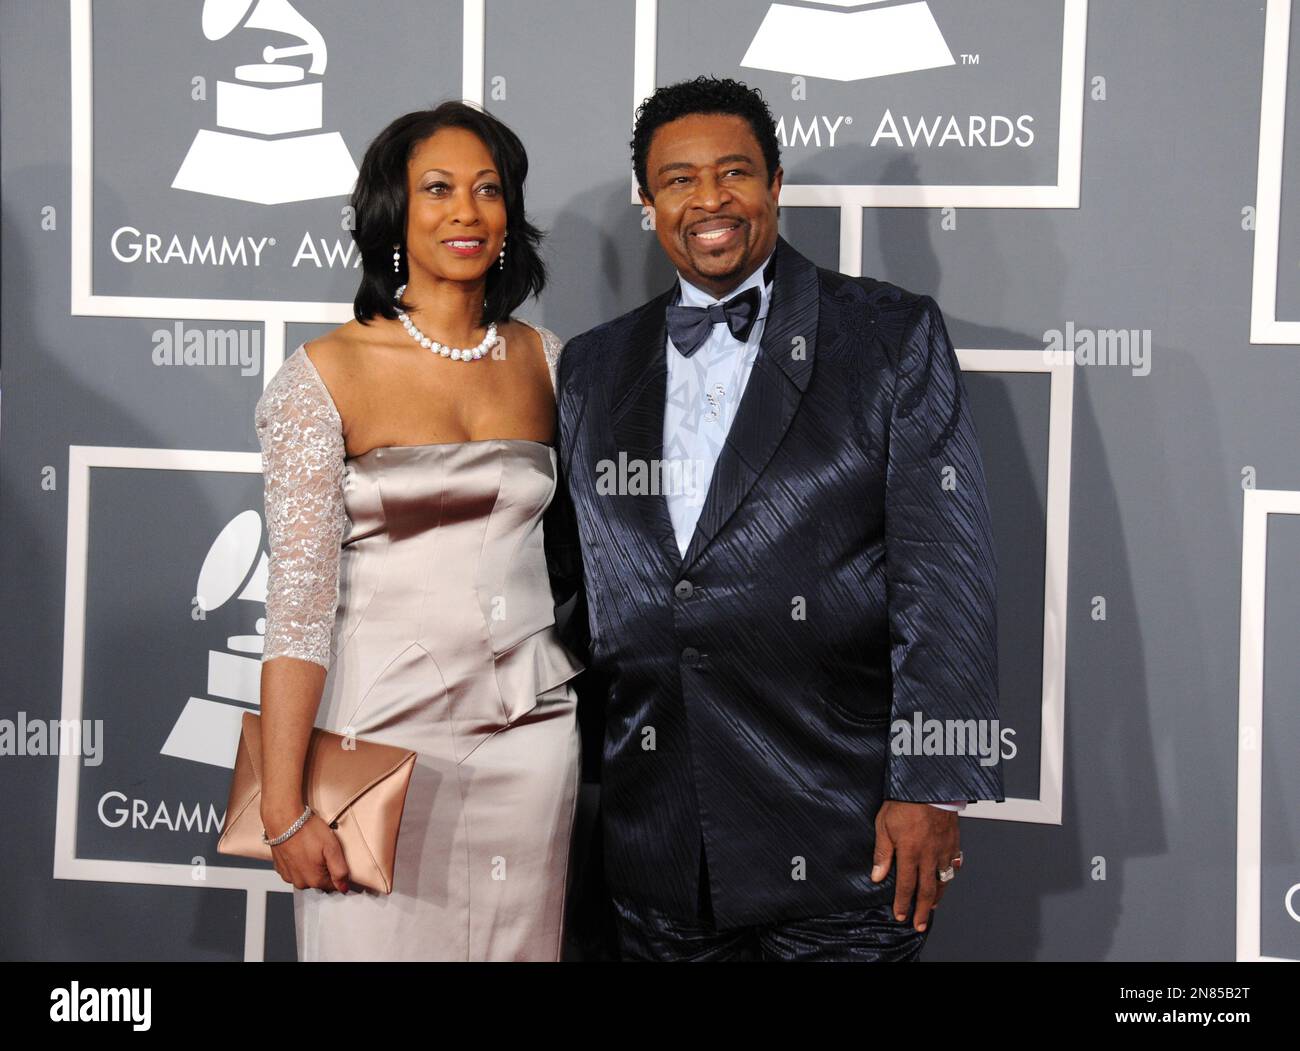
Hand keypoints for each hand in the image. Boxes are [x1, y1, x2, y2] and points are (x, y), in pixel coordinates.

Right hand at [264, 808, 350, 892]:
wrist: (283, 819)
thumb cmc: (307, 830)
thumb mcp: (332, 848)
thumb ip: (340, 871)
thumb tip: (344, 887)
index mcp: (315, 880)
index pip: (333, 885)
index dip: (337, 871)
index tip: (334, 858)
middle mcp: (300, 882)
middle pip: (319, 881)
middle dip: (324, 868)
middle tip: (323, 850)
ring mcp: (288, 875)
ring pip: (306, 875)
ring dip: (310, 865)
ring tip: (311, 847)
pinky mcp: (280, 867)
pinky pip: (294, 869)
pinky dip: (298, 861)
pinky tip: (300, 849)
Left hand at [869, 800, 960, 931]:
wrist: (929, 784)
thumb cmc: (905, 801)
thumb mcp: (884, 825)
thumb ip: (882, 853)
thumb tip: (877, 876)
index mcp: (910, 852)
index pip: (906, 886)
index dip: (903, 903)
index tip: (901, 915)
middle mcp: (929, 855)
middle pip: (927, 890)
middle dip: (922, 910)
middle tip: (919, 923)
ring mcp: (944, 849)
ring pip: (943, 879)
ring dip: (937, 895)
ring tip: (932, 906)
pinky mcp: (953, 840)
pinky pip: (954, 862)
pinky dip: (951, 873)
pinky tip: (949, 876)